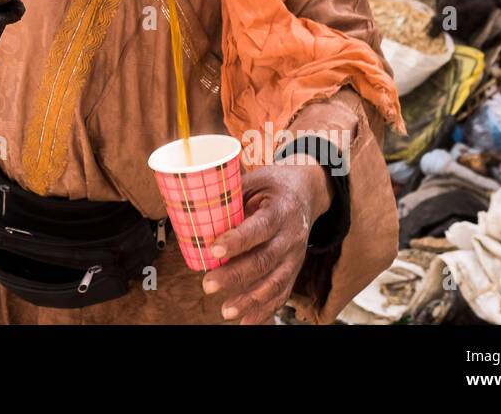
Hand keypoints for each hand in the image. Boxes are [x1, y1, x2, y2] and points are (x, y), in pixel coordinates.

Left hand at [200, 161, 331, 324]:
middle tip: (208, 284)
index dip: (237, 239)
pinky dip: (264, 311)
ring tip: (225, 310)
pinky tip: (245, 322)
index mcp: (280, 210)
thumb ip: (230, 193)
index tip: (214, 248)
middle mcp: (291, 236)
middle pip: (264, 260)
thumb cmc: (274, 186)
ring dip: (249, 300)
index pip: (259, 228)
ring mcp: (294, 257)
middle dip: (235, 275)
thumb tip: (193, 201)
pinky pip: (281, 294)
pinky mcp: (293, 271)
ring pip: (274, 283)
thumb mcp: (256, 179)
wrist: (307, 194)